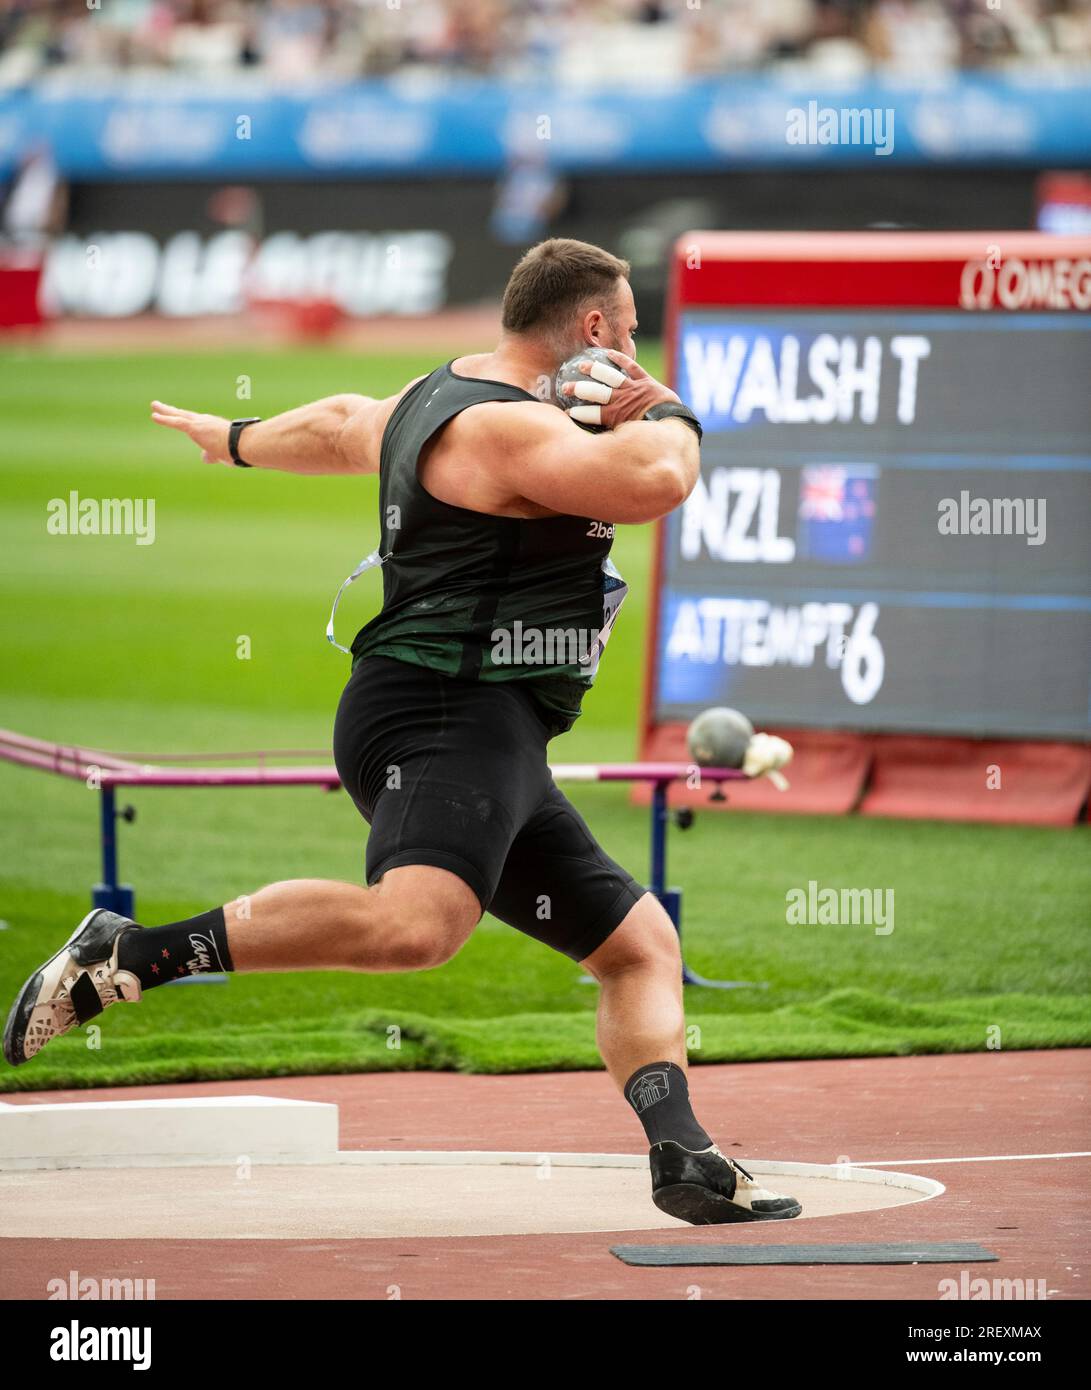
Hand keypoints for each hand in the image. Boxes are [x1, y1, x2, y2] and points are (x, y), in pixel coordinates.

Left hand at [150, 401, 231, 464]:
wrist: (244, 445)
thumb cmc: (239, 450)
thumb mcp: (223, 454)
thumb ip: (211, 455)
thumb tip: (203, 458)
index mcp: (213, 427)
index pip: (197, 422)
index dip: (187, 420)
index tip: (179, 417)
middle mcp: (206, 422)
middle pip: (185, 415)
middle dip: (173, 411)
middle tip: (161, 406)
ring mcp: (200, 423)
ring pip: (179, 415)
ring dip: (165, 410)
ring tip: (154, 405)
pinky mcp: (194, 428)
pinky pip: (176, 422)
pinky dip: (164, 419)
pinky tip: (154, 416)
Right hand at [561, 349, 679, 428]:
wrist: (673, 424)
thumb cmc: (650, 436)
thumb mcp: (628, 439)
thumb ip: (613, 437)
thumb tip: (599, 446)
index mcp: (614, 416)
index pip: (590, 414)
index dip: (577, 414)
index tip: (565, 414)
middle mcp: (620, 400)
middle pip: (595, 392)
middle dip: (578, 389)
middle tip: (565, 387)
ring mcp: (632, 388)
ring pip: (610, 376)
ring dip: (595, 370)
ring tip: (582, 366)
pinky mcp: (645, 380)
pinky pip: (631, 367)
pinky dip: (620, 358)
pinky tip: (608, 353)